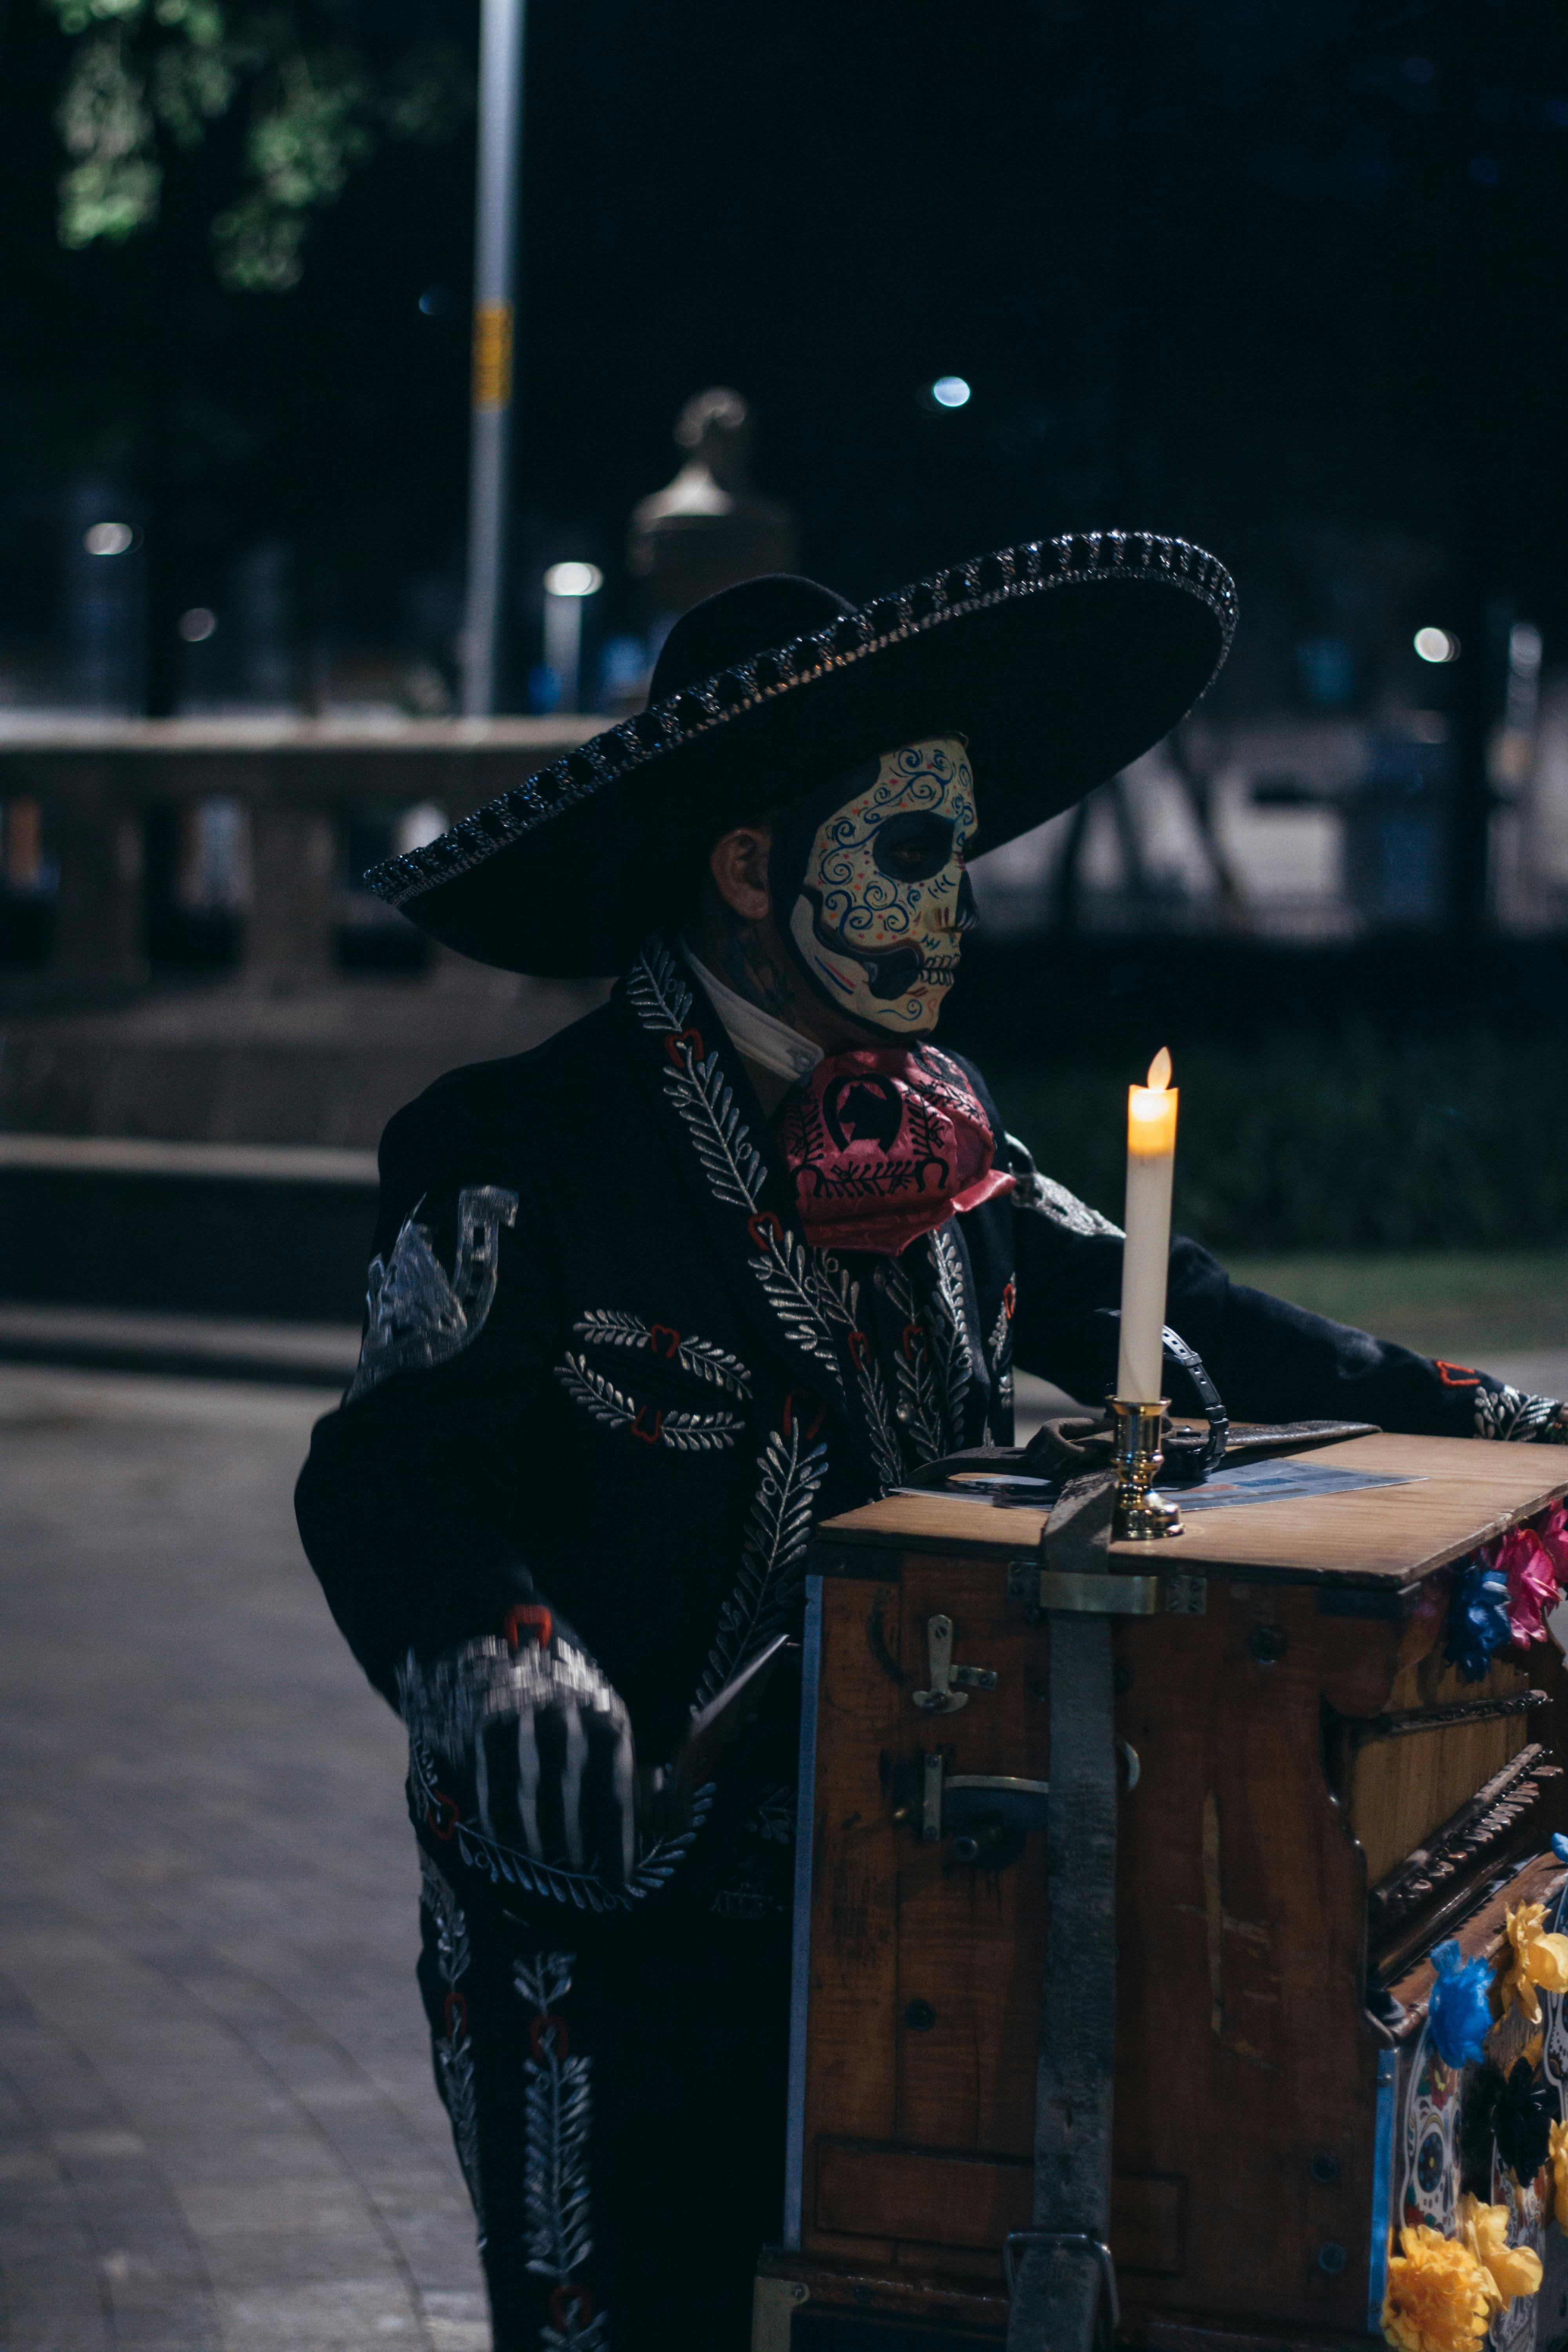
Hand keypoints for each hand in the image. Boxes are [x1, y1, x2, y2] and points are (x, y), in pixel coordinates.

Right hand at [399, 1611, 636, 1886]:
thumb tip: (653, 1820)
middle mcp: (566, 1723)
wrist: (507, 1632)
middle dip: (578, 1849)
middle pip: (573, 1804)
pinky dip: (500, 1822)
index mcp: (607, 1718)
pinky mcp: (484, 1729)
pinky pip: (492, 1790)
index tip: (619, 1885)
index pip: (615, 1794)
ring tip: (546, 1868)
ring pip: (531, 1802)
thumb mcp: (607, 1710)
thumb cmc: (570, 1688)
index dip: (617, 1845)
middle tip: (578, 1880)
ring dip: (538, 1843)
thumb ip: (623, 1759)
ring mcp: (522, 1726)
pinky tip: (507, 1844)